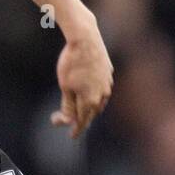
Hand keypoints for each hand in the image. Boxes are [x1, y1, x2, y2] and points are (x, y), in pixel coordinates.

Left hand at [51, 23, 112, 138]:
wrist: (85, 38)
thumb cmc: (72, 63)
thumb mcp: (65, 87)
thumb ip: (68, 106)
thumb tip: (69, 121)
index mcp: (90, 100)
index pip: (82, 121)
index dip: (76, 129)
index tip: (72, 136)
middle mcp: (102, 94)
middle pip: (92, 113)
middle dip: (83, 119)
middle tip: (74, 123)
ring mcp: (107, 83)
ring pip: (100, 101)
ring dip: (91, 107)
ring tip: (84, 110)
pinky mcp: (109, 72)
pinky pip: (103, 89)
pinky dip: (96, 94)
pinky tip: (92, 91)